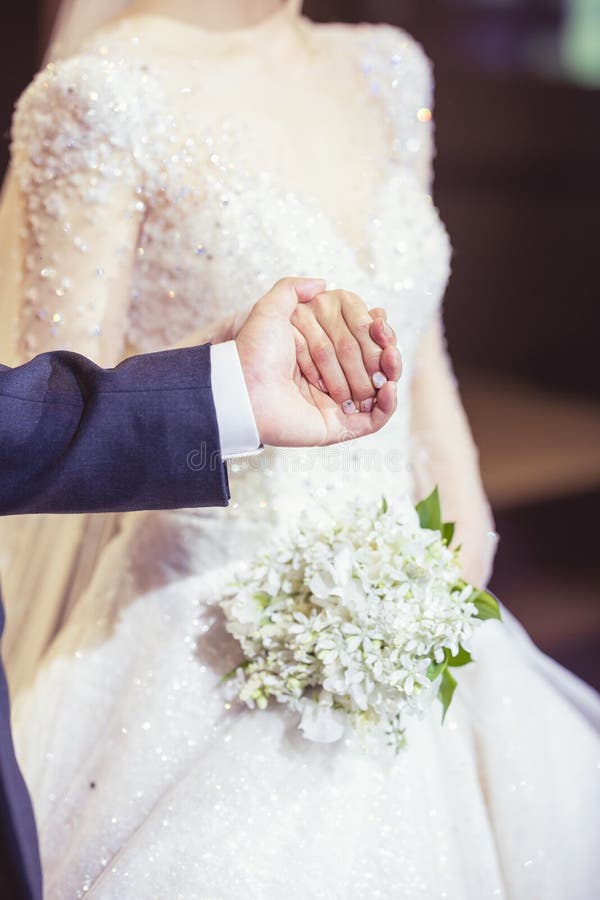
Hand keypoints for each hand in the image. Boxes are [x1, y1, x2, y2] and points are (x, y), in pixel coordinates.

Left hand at [235, 278, 398, 446]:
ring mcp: (338, 403)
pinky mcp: (341, 426)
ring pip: (380, 388)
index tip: (378, 322)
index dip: (375, 330)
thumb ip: (292, 289)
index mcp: (320, 352)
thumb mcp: (271, 309)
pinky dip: (389, 404)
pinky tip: (389, 386)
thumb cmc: (255, 352)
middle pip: (373, 362)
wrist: (243, 388)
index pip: (361, 339)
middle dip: (385, 350)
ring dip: (391, 370)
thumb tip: (321, 282)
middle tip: (386, 342)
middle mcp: (331, 376)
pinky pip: (376, 420)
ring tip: (389, 358)